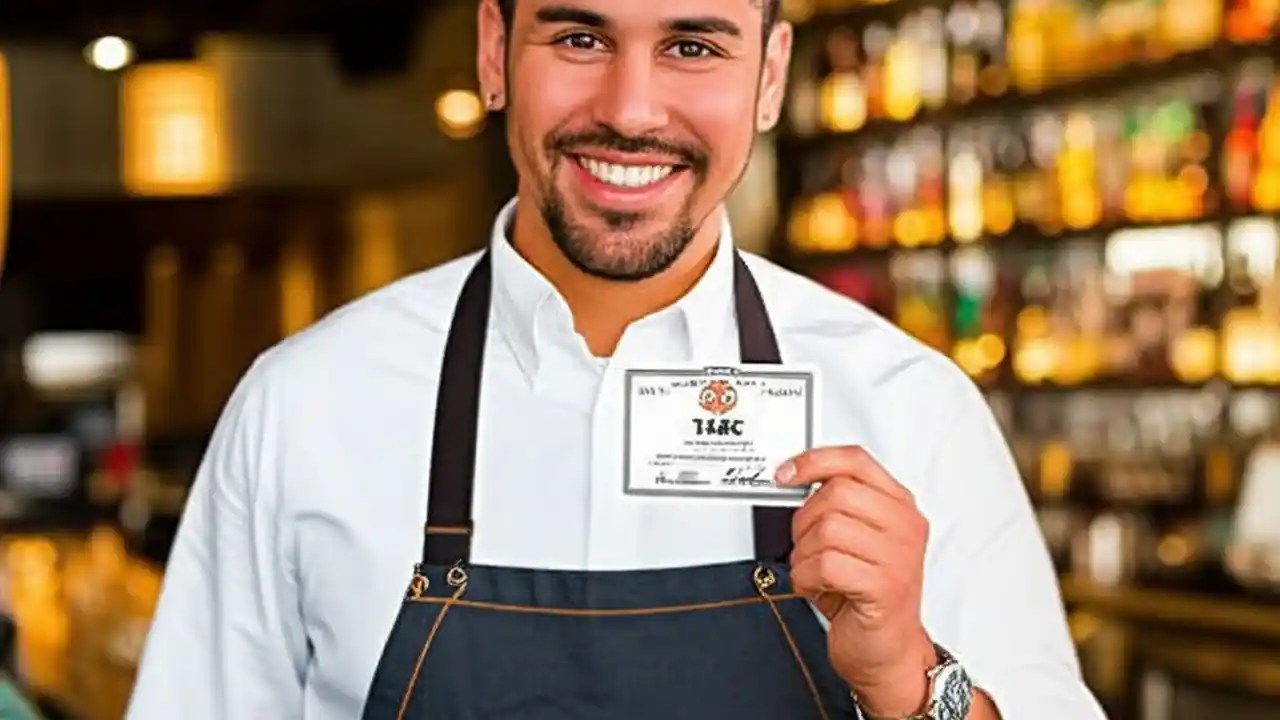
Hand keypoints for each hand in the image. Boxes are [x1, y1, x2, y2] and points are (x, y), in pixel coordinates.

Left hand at [776, 445, 937, 716]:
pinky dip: (807, 577)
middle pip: (835, 494)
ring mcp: (899, 556)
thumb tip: (795, 478)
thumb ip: (838, 506)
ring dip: (804, 555)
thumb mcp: (856, 540)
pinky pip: (826, 564)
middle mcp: (905, 526)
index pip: (855, 460)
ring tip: (815, 573)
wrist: (888, 652)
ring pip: (826, 529)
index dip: (814, 461)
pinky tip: (817, 588)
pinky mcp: (884, 586)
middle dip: (805, 521)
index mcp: (900, 507)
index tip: (785, 474)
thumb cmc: (868, 597)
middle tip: (807, 546)